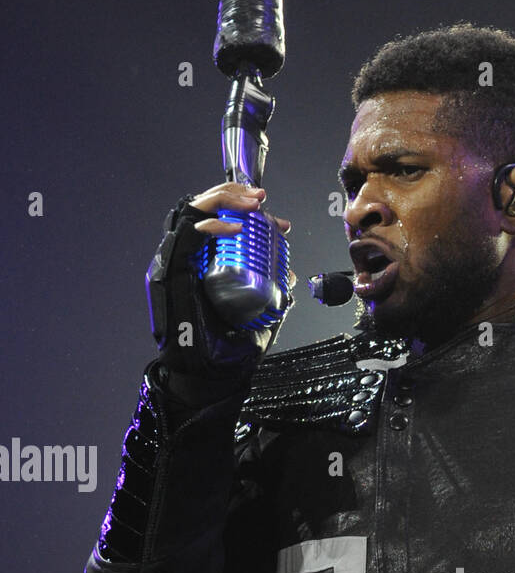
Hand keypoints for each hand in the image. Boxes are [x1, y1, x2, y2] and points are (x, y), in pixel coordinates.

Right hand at [145, 181, 295, 395]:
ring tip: (251, 204)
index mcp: (199, 265)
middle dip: (232, 195)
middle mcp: (183, 259)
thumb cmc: (228, 350)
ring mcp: (173, 263)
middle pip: (201, 209)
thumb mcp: (257, 316)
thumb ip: (271, 298)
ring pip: (190, 213)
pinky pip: (186, 236)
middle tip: (261, 199)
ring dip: (222, 200)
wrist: (209, 377)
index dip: (243, 211)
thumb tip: (288, 276)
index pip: (216, 223)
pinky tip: (235, 226)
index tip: (277, 219)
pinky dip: (211, 225)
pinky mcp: (169, 272)